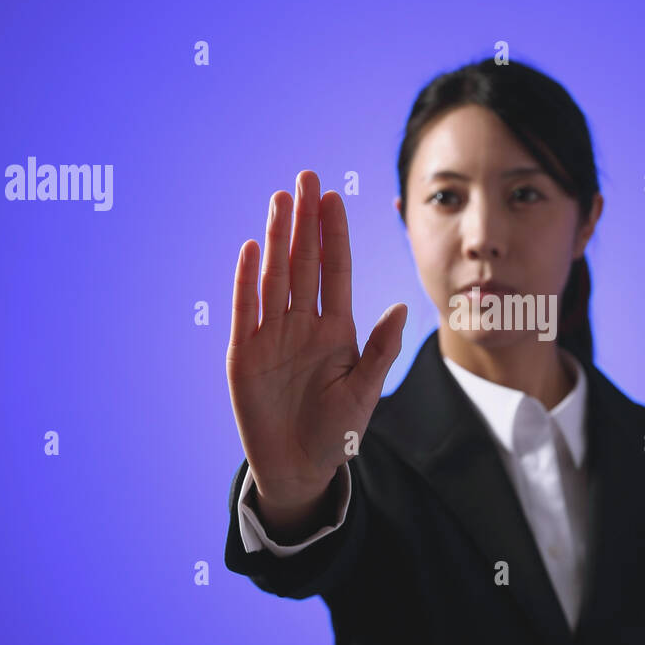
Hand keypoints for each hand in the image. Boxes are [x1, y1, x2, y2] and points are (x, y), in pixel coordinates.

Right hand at [226, 170, 406, 523]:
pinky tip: (252, 248)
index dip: (334, 235)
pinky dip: (248, 280)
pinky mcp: (245, 354)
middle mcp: (303, 324)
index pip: (336, 271)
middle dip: (306, 221)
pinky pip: (246, 310)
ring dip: (278, 239)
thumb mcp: (365, 392)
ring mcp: (272, 336)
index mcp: (337, 330)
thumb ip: (380, 350)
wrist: (300, 467)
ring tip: (281, 200)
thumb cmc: (337, 433)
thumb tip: (399, 305)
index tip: (334, 198)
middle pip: (304, 262)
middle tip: (306, 177)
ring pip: (276, 276)